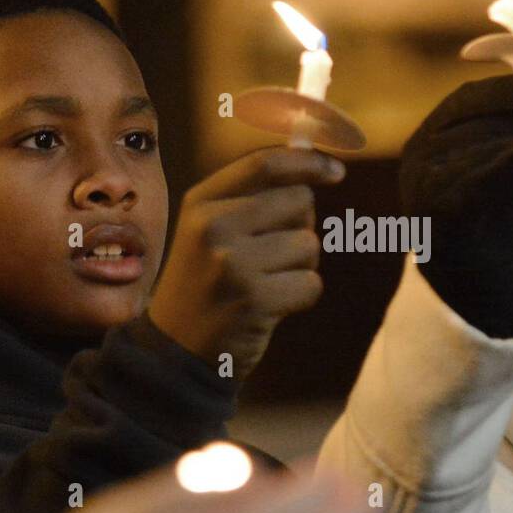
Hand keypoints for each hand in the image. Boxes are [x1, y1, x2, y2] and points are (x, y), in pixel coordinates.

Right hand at [149, 147, 344, 379]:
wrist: (176, 350)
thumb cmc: (206, 284)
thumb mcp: (210, 231)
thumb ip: (254, 197)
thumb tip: (316, 166)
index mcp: (201, 202)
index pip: (266, 163)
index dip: (308, 162)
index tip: (336, 171)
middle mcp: (213, 226)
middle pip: (300, 201)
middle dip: (300, 226)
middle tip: (271, 255)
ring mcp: (233, 263)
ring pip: (309, 244)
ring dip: (300, 266)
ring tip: (266, 282)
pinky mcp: (255, 300)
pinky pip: (312, 284)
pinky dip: (301, 296)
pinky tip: (270, 307)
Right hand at [399, 69, 512, 335]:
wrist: (475, 298)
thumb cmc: (491, 228)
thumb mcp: (501, 169)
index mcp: (426, 142)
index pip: (468, 99)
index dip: (512, 85)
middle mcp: (418, 158)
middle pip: (482, 118)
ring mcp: (424, 185)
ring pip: (493, 142)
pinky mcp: (442, 210)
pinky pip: (494, 172)